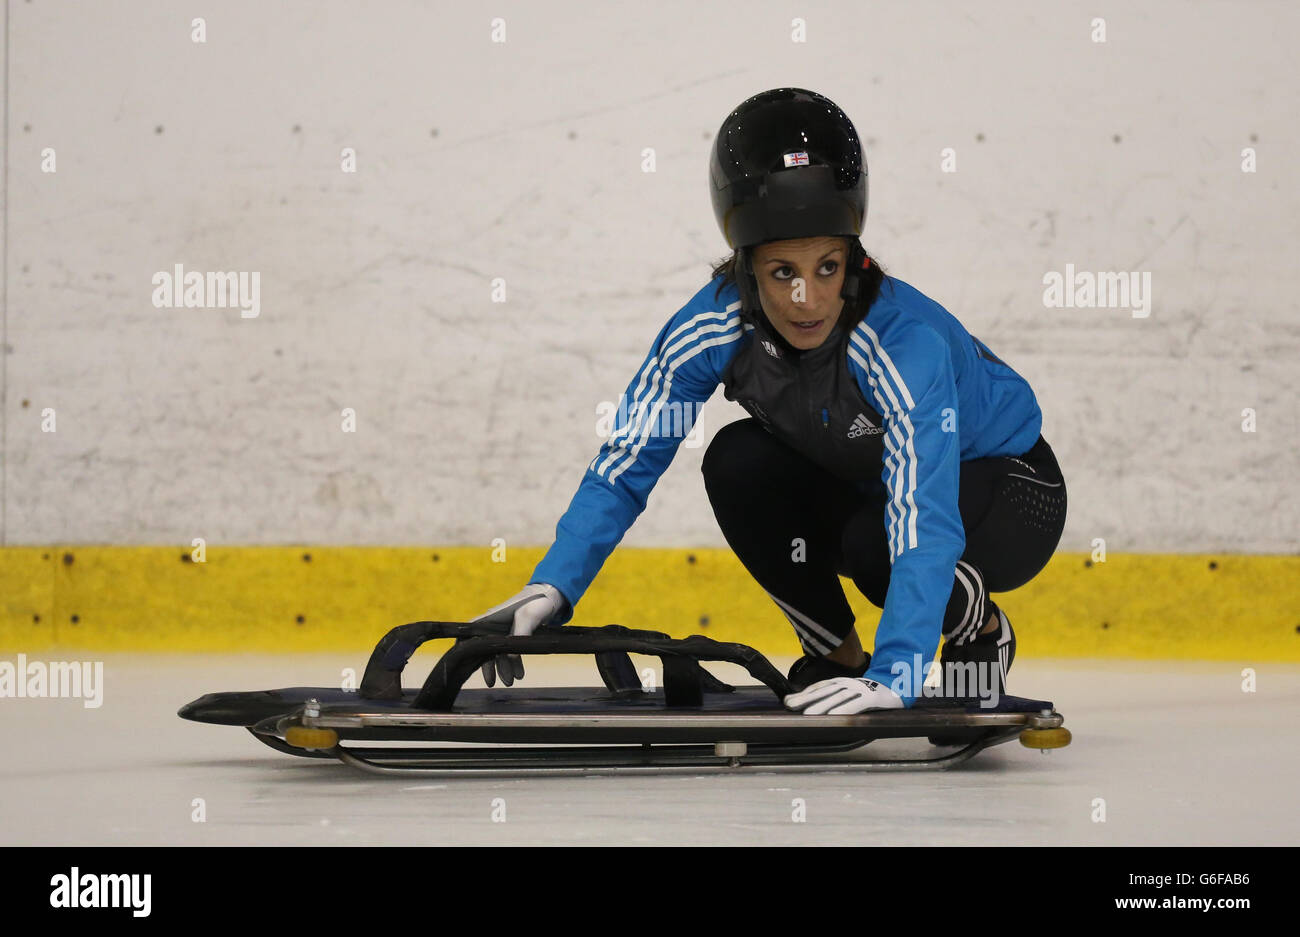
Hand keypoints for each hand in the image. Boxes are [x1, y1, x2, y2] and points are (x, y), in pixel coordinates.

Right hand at [471, 583, 565, 686]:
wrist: (553, 598)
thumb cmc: (538, 602)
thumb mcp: (530, 616)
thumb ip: (520, 634)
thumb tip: (510, 658)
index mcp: (492, 617)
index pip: (471, 632)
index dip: (464, 645)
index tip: (462, 660)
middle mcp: (495, 625)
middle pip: (485, 648)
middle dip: (488, 667)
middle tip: (492, 683)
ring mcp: (505, 631)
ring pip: (498, 653)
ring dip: (503, 668)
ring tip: (510, 682)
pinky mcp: (515, 636)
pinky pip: (511, 653)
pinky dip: (514, 664)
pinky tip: (519, 674)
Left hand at [783, 677, 904, 713]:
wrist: (899, 686)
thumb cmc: (871, 693)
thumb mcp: (851, 693)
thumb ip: (836, 698)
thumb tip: (815, 707)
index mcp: (842, 682)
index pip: (820, 688)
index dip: (804, 694)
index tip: (788, 701)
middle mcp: (848, 684)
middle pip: (824, 692)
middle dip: (806, 698)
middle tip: (789, 706)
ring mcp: (859, 689)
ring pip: (837, 698)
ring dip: (821, 706)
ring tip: (807, 714)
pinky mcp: (871, 698)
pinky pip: (855, 705)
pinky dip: (843, 710)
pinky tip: (833, 717)